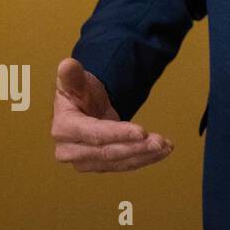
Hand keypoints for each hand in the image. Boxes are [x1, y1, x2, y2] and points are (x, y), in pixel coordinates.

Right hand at [51, 57, 172, 171]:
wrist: (86, 106)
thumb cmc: (80, 92)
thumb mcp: (76, 80)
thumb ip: (72, 74)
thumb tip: (67, 64)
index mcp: (63, 128)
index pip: (93, 134)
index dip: (118, 133)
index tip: (142, 131)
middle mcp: (69, 150)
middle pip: (106, 152)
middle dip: (135, 148)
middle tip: (160, 142)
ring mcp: (84, 161)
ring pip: (118, 162)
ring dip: (144, 156)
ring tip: (166, 146)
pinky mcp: (99, 165)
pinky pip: (124, 165)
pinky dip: (144, 159)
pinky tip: (161, 152)